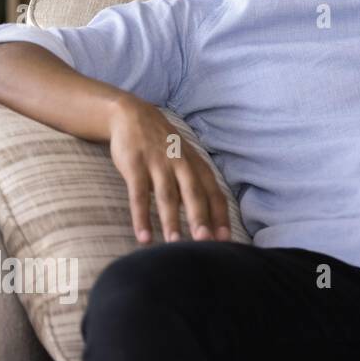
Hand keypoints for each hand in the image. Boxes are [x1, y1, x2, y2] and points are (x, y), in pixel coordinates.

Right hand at [106, 96, 230, 244]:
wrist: (133, 115)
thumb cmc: (165, 148)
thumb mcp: (185, 162)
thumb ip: (196, 187)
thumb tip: (210, 219)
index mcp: (198, 167)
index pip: (215, 194)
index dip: (221, 217)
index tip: (226, 240)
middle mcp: (182, 165)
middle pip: (194, 195)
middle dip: (201, 219)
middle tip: (205, 243)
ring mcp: (158, 164)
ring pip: (167, 196)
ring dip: (171, 221)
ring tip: (174, 245)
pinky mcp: (135, 166)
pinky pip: (138, 194)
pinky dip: (140, 217)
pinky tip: (143, 237)